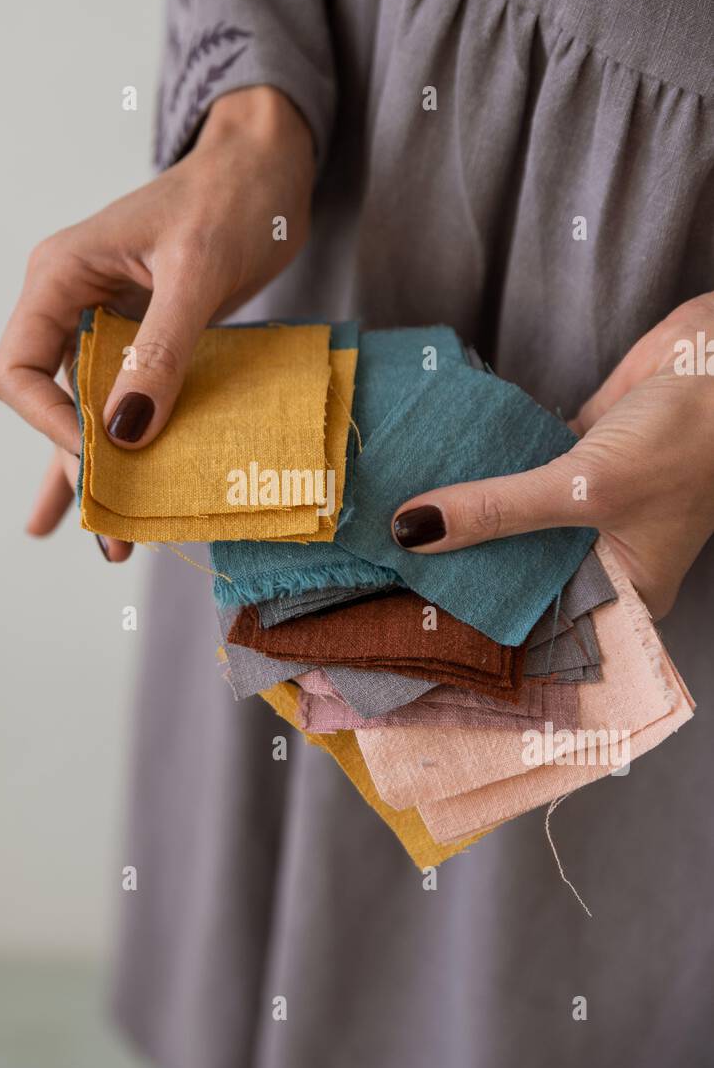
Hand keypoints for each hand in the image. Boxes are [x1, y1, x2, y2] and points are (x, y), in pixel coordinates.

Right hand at [0, 86, 315, 558]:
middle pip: (52, 402)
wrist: (273, 167)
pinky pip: (128, 399)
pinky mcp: (147, 339)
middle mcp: (72, 304)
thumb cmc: (233, 197)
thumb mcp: (197, 273)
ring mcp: (108, 324)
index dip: (50, 422)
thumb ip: (161, 351)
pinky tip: (123, 495)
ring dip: (106, 470)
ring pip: (91, 410)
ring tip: (116, 540)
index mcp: (60, 277)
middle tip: (113, 528)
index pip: (18, 370)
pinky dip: (133, 443)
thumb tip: (126, 433)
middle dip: (80, 465)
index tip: (104, 455)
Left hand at [391, 295, 713, 618]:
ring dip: (464, 520)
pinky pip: (514, 474)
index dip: (486, 627)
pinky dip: (479, 474)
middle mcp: (603, 554)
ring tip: (388, 538)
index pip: (545, 624)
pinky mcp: (571, 456)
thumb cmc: (686, 440)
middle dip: (462, 570)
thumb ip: (499, 510)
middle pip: (519, 571)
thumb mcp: (584, 489)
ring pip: (512, 521)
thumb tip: (414, 530)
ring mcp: (585, 504)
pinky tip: (424, 481)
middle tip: (384, 582)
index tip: (417, 628)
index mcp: (626, 590)